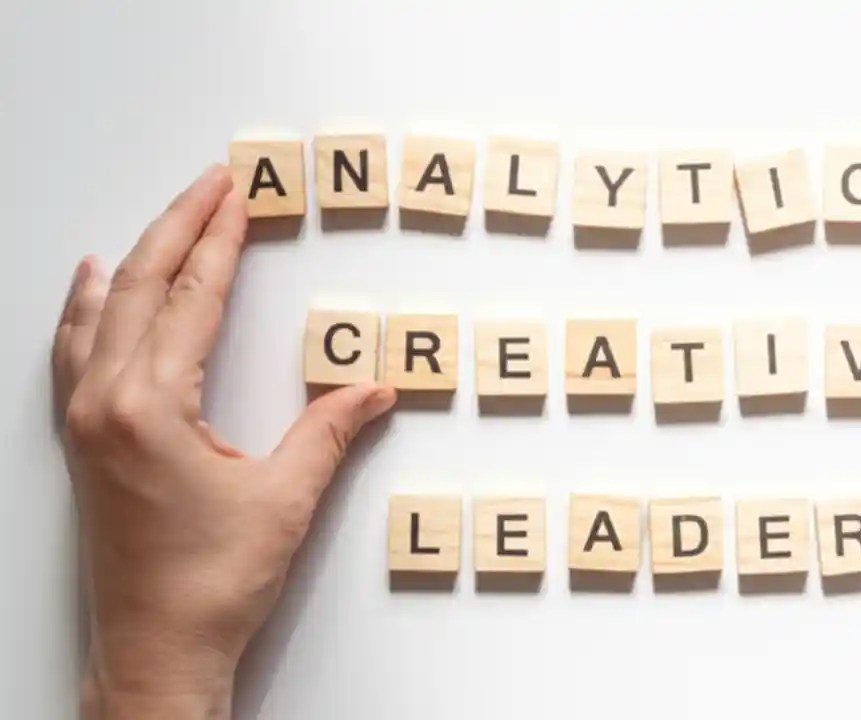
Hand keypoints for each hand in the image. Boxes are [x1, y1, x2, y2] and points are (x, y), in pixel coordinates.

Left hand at [52, 166, 396, 718]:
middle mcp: (106, 404)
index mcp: (149, 407)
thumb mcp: (284, 499)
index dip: (220, 242)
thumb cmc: (208, 585)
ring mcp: (86, 422)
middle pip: (142, 287)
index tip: (237, 197)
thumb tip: (371, 389)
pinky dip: (88, 308)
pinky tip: (93, 288)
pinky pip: (76, 350)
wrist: (157, 650)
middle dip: (179, 227)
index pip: (191, 299)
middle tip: (212, 184)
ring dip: (139, 257)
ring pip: (103, 312)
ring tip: (163, 218)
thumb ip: (329, 433)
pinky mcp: (85, 443)